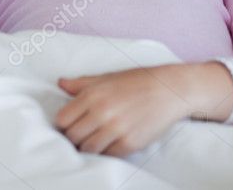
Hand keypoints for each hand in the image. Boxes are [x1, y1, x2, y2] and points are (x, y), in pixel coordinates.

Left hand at [55, 62, 232, 156]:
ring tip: (97, 139)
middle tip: (84, 134)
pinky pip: (107, 155)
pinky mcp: (129, 143)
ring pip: (87, 150)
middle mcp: (102, 112)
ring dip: (89, 147)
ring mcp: (116, 129)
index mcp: (94, 94)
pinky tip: (112, 142)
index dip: (65, 124)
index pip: (62, 119)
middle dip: (75, 137)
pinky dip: (106, 152)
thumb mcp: (109, 77)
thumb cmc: (139, 81)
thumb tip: (61, 83)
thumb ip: (82, 83)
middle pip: (72, 137)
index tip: (72, 124)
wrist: (171, 89)